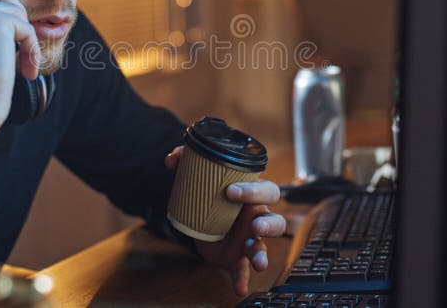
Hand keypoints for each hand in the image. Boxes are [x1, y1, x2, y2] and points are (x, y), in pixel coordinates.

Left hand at [165, 146, 286, 296]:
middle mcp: (255, 217)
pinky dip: (241, 278)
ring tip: (257, 261)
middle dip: (267, 223)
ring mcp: (248, 239)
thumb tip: (172, 159)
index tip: (231, 191)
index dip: (253, 190)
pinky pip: (242, 269)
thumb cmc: (209, 194)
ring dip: (261, 254)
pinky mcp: (236, 257)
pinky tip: (239, 288)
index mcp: (251, 195)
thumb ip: (187, 162)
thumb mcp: (200, 176)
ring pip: (263, 246)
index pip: (266, 189)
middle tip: (254, 225)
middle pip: (274, 219)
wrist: (201, 219)